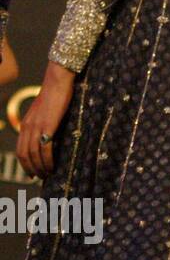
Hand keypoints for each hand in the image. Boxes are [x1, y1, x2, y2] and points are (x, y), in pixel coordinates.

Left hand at [18, 63, 74, 178]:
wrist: (58, 81)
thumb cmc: (55, 94)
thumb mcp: (45, 111)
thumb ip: (43, 122)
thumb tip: (48, 134)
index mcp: (26, 124)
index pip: (21, 149)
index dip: (25, 163)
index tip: (33, 172)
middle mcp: (28, 127)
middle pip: (24, 154)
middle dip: (31, 168)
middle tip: (40, 177)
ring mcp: (37, 127)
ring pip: (34, 154)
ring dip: (40, 167)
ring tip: (48, 174)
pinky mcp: (47, 126)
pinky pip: (44, 148)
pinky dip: (47, 160)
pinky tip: (53, 165)